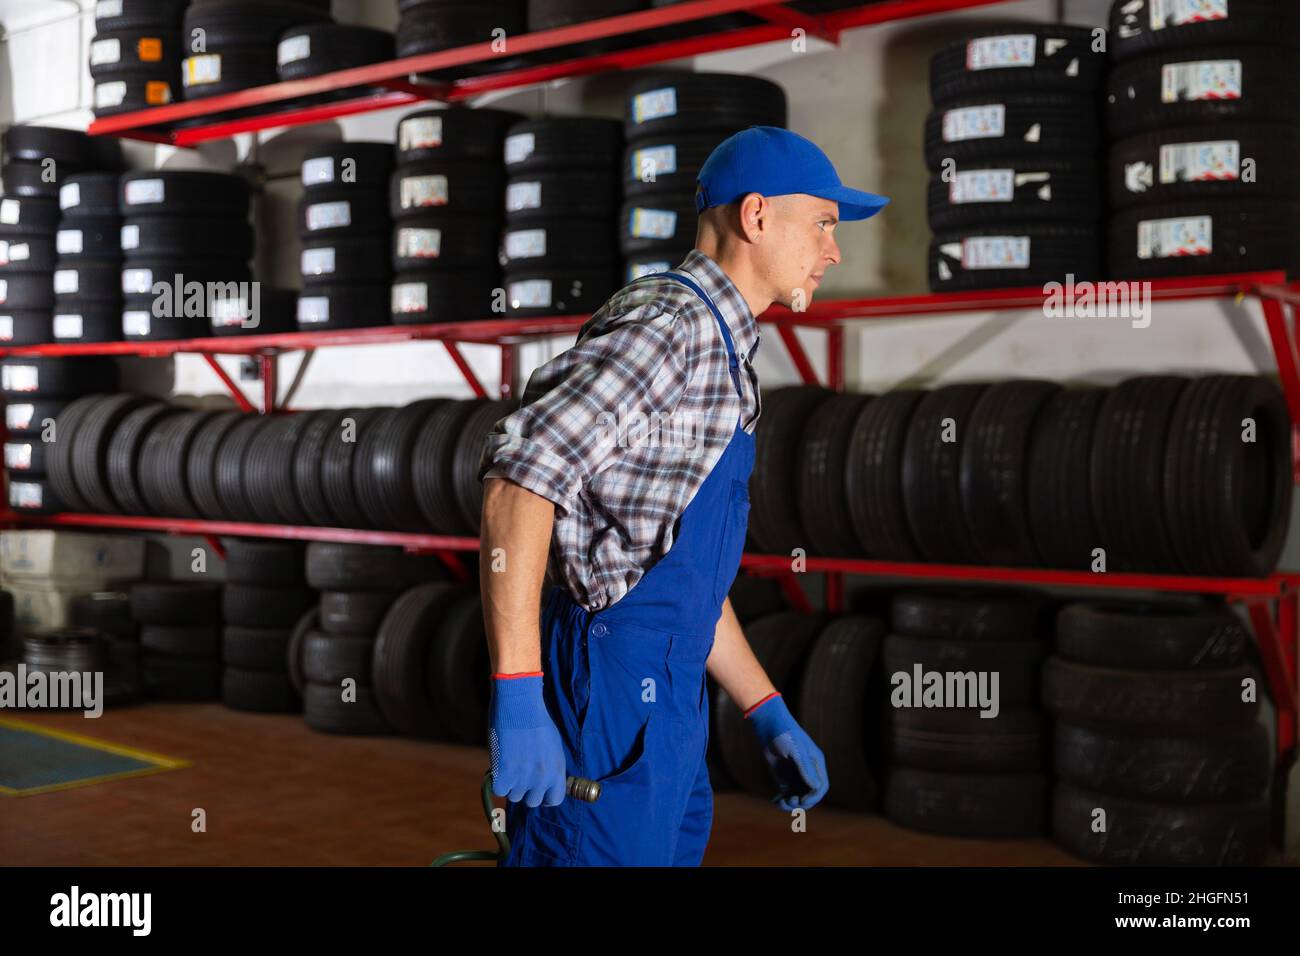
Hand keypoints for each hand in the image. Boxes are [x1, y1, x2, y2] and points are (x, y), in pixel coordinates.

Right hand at [488, 674, 566, 807]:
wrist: (520, 705)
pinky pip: (499, 790)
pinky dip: (497, 779)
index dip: (545, 796)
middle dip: (526, 790)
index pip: (555, 799)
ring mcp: (523, 778)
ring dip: (510, 783)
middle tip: (519, 774)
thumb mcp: (552, 746)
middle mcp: (542, 777)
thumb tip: (543, 781)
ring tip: (510, 763)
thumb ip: (549, 766)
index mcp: (557, 769)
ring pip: (514, 796)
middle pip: (532, 801)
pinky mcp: (504, 774)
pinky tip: (500, 764)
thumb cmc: (536, 720)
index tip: (538, 790)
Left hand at [745, 693, 828, 810]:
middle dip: (802, 803)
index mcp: (816, 764)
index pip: (821, 787)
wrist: (769, 727)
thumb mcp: (797, 750)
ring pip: (798, 797)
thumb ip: (805, 768)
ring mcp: (795, 776)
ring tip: (780, 802)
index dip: (814, 797)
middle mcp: (808, 772)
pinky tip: (775, 800)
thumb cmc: (785, 735)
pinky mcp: (783, 778)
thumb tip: (815, 787)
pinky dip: (782, 801)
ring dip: (791, 804)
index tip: (802, 801)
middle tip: (790, 801)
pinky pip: (786, 795)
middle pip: (810, 795)